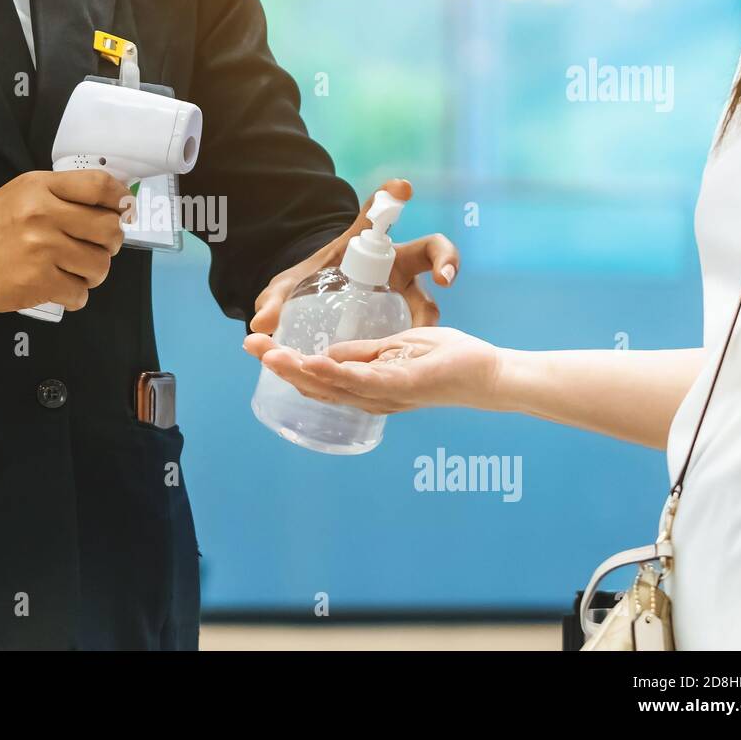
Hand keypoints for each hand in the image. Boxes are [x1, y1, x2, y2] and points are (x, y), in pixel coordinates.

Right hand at [0, 170, 127, 314]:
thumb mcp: (20, 195)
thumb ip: (62, 195)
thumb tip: (114, 205)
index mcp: (39, 187)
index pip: (98, 186)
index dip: (119, 200)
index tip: (122, 211)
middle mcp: (43, 215)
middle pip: (109, 229)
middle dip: (111, 243)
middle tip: (98, 247)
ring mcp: (42, 250)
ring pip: (100, 265)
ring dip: (93, 272)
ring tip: (73, 269)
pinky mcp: (39, 282)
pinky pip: (81, 293)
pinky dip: (74, 295)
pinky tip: (58, 287)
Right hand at [243, 327, 501, 414]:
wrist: (490, 374)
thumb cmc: (448, 360)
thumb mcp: (395, 348)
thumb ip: (363, 352)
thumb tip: (327, 352)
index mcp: (366, 386)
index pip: (317, 377)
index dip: (285, 363)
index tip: (257, 343)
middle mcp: (370, 397)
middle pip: (315, 384)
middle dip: (280, 364)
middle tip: (249, 345)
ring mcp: (385, 394)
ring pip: (332, 383)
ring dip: (298, 368)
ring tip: (270, 353)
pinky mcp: (403, 386)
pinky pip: (363, 379)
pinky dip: (336, 371)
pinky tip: (313, 360)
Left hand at [249, 179, 458, 333]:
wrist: (311, 319)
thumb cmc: (306, 290)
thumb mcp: (288, 290)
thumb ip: (275, 300)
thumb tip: (260, 324)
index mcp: (366, 246)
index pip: (383, 216)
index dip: (394, 199)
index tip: (403, 188)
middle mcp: (395, 270)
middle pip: (433, 253)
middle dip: (446, 260)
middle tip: (443, 277)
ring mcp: (402, 301)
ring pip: (427, 304)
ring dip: (429, 318)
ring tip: (424, 335)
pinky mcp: (401, 331)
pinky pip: (413, 340)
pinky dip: (410, 351)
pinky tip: (402, 369)